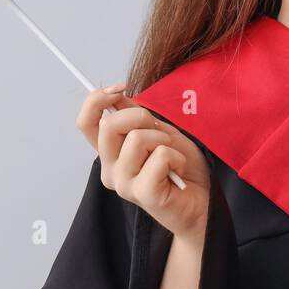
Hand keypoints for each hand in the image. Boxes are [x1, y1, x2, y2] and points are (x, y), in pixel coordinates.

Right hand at [76, 85, 210, 244]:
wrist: (202, 200)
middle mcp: (110, 169)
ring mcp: (123, 184)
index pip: (85, 122)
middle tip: (160, 134)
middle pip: (109, 125)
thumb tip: (117, 95)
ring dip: (164, 141)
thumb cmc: (181, 168)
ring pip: (136, 138)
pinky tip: (177, 172)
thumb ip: (136, 118)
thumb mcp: (159, 132)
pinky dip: (176, 157)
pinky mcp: (142, 194)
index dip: (98, 98)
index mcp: (111, 153)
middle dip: (142, 117)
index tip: (121, 88)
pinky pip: (159, 157)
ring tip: (172, 158)